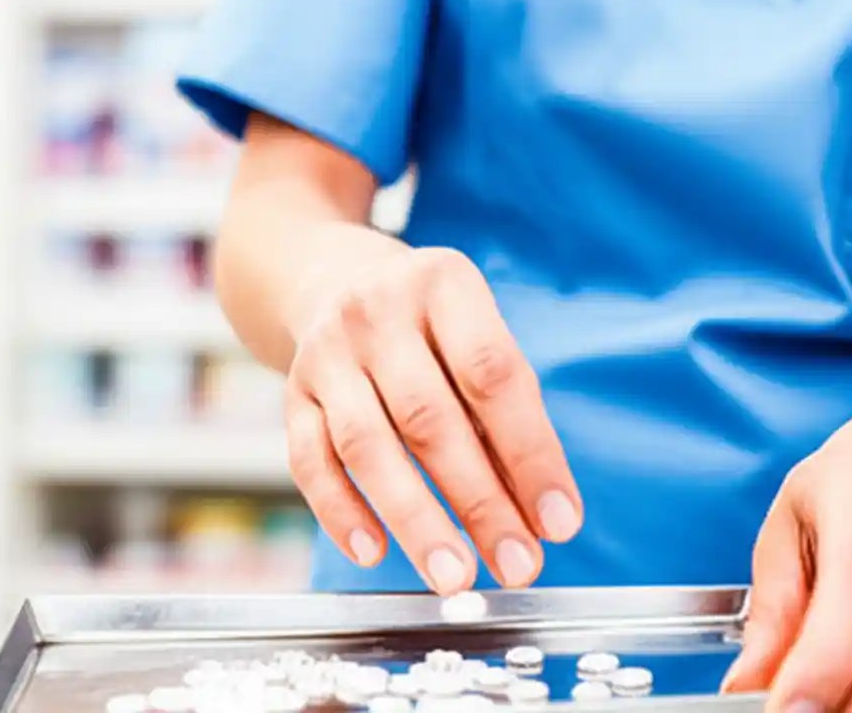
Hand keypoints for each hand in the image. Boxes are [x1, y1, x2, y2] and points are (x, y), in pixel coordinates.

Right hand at [283, 245, 581, 593]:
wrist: (331, 278)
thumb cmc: (429, 326)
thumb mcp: (474, 336)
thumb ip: (505, 416)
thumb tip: (541, 514)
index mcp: (444, 285)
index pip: (492, 375)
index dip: (530, 453)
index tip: (559, 521)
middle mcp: (377, 312)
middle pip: (429, 418)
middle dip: (479, 501)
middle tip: (516, 564)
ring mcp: (326, 353)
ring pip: (367, 446)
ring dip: (415, 520)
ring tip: (453, 575)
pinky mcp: (292, 393)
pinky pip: (310, 462)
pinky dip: (341, 512)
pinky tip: (375, 553)